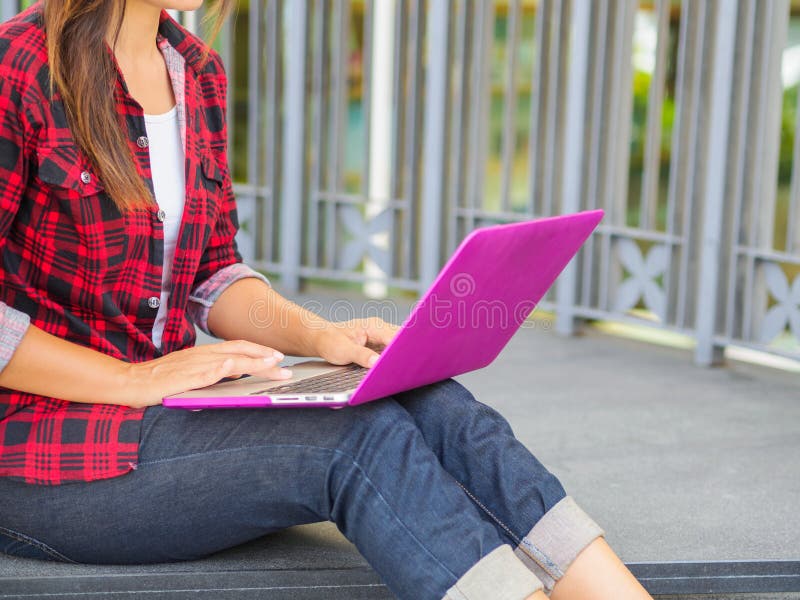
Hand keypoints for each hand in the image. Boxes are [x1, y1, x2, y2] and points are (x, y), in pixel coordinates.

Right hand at [121, 339, 292, 407]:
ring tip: (273, 364)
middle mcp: (202, 356)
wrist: (130, 382)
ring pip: (230, 360)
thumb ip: (212, 372)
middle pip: (240, 352)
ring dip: (254, 362)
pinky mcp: (183, 378)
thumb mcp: (191, 374)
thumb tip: (234, 372)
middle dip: (264, 356)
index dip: (258, 350)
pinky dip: (221, 368)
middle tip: (284, 363)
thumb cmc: (159, 380)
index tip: (277, 356)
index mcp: (204, 354)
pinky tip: (233, 366)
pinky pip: (205, 372)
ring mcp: (193, 365)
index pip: (237, 348)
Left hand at [313, 318, 399, 367]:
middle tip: (406, 366)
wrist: (322, 338)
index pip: (394, 337)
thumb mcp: (343, 350)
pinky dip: (394, 356)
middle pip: (400, 339)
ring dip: (400, 354)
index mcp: (373, 326)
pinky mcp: (380, 343)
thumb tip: (377, 363)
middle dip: (404, 351)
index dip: (400, 349)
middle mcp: (380, 328)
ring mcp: (381, 335)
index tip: (403, 360)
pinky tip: (393, 366)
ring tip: (401, 367)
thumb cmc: (331, 341)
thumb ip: (361, 355)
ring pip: (398, 343)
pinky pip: (392, 348)